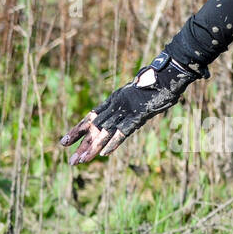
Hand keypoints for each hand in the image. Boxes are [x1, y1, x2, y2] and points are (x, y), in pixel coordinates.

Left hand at [60, 51, 205, 164]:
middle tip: (70, 161)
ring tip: (81, 161)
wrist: (168, 72)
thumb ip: (127, 105)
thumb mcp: (136, 96)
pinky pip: (124, 131)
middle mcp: (115, 106)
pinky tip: (104, 154)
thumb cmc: (155, 83)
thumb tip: (123, 116)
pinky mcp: (138, 114)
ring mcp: (126, 110)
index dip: (77, 130)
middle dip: (81, 145)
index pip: (90, 118)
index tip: (64, 142)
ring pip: (105, 132)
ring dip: (93, 148)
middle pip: (94, 128)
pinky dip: (114, 142)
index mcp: (113, 101)